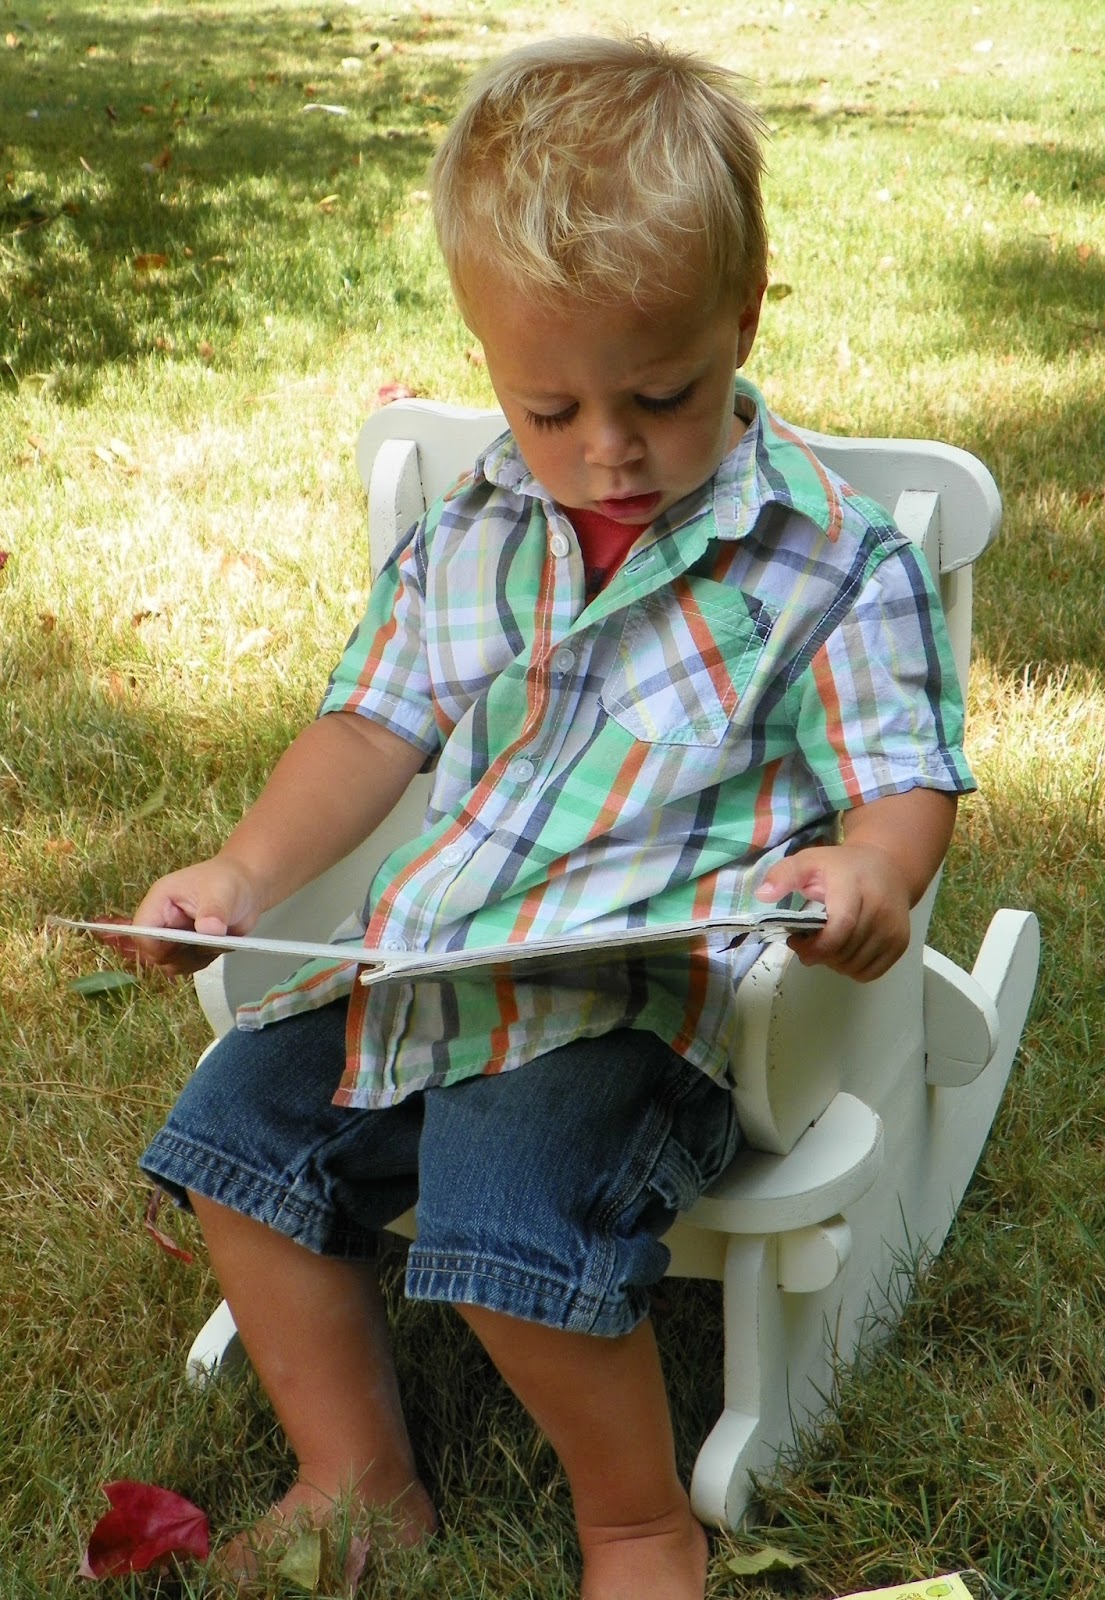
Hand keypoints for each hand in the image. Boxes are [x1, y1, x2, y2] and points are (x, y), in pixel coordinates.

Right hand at [104, 856, 264, 978]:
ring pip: (171, 964)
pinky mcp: (189, 948)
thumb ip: (214, 911)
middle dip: (179, 956)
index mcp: (160, 902)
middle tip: (205, 945)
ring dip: (194, 961)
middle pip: (154, 953)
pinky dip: (204, 961)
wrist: (247, 886)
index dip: (155, 947)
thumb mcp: (222, 892)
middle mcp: (163, 921)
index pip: (142, 932)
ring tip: (216, 942)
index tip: (182, 948)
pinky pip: (189, 965)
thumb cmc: (228, 881)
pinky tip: (219, 945)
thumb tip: (209, 931)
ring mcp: (176, 937)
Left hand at [755, 841, 912, 982]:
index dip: (815, 945)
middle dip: (817, 954)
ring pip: (854, 966)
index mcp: (855, 888)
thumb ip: (783, 875)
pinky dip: (851, 969)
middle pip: (844, 952)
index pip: (840, 928)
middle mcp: (880, 910)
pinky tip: (842, 950)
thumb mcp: (809, 861)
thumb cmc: (842, 867)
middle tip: (805, 942)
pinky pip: (870, 973)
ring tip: (824, 944)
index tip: (796, 942)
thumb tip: (762, 895)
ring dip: (832, 963)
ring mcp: (893, 929)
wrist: (889, 868)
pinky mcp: (900, 944)